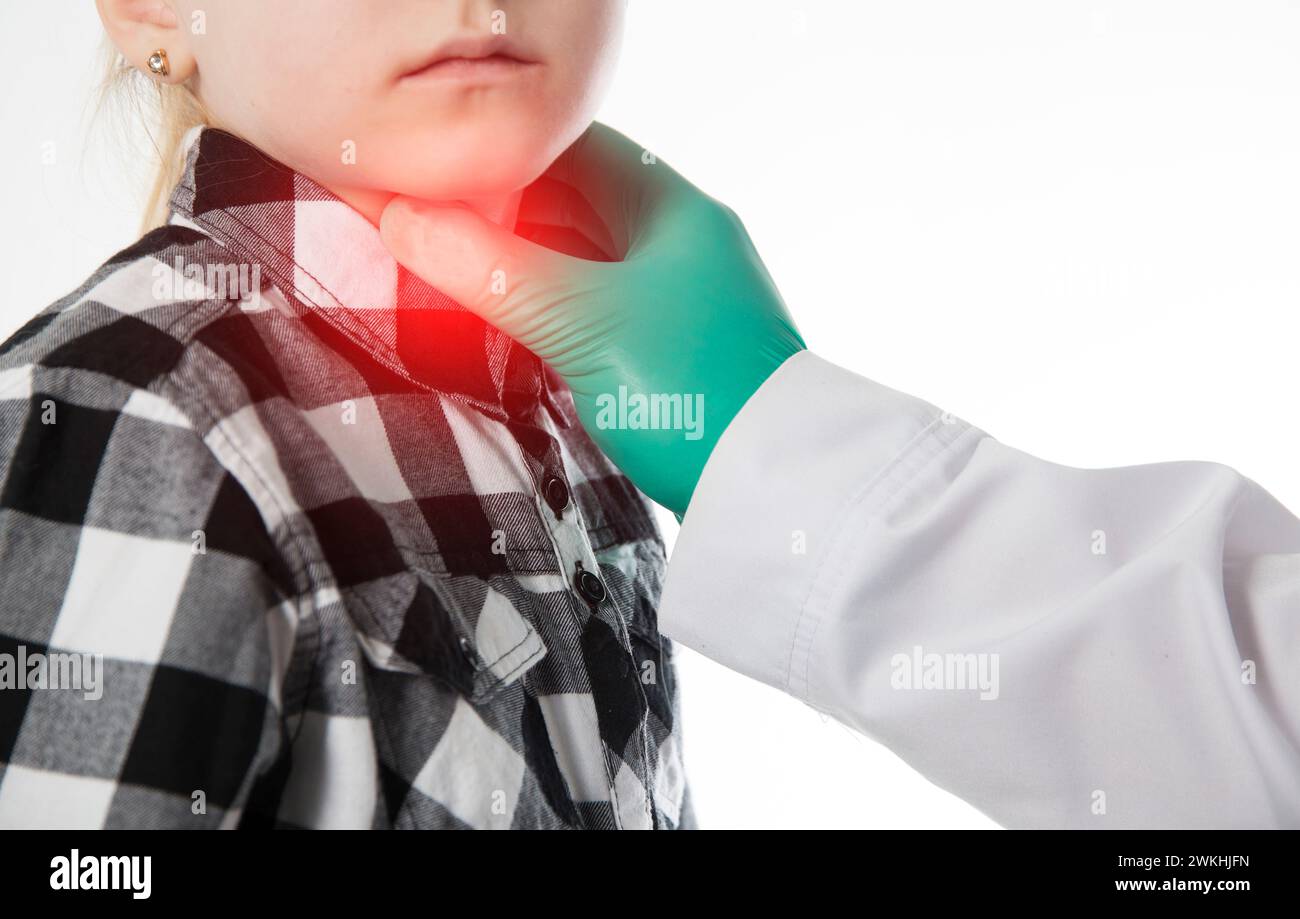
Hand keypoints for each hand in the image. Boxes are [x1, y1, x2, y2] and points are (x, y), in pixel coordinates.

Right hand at [380, 122, 804, 515]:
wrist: (773, 491)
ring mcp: (681, 301)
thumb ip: (493, 270)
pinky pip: (596, 312)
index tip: (433, 168)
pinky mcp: (673, 354)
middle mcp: (683, 243)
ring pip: (584, 261)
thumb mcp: (584, 322)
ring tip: (448, 271)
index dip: (500, 152)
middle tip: (425, 222)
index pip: (576, 146)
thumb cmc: (693, 392)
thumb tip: (406, 218)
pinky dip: (549, 311)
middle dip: (503, 213)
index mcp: (676, 209)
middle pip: (577, 203)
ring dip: (522, 266)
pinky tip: (505, 323)